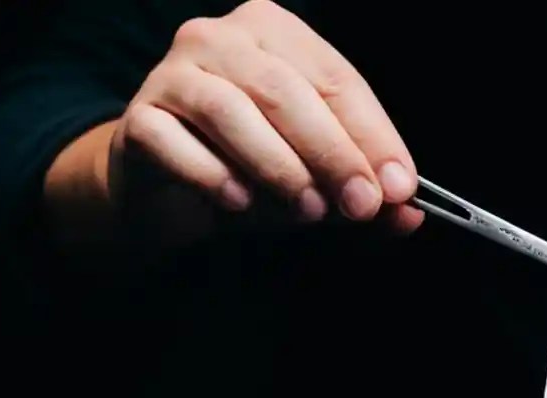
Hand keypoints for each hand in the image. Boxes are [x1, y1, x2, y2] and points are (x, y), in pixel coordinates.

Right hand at [105, 0, 421, 236]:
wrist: (166, 194)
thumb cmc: (253, 171)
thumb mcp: (319, 182)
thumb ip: (363, 195)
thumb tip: (409, 216)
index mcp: (276, 33)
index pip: (336, 79)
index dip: (373, 136)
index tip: (400, 188)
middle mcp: (220, 38)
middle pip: (286, 91)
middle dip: (332, 153)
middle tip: (361, 206)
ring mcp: (171, 73)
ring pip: (231, 111)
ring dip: (278, 166)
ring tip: (308, 211)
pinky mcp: (137, 119)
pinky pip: (175, 144)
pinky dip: (214, 177)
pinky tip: (240, 205)